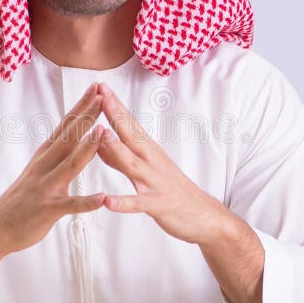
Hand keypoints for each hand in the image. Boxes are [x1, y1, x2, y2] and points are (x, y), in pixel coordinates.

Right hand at [0, 84, 106, 257]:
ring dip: (87, 149)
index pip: (67, 125)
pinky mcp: (48, 209)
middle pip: (69, 136)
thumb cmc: (23, 198)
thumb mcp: (40, 169)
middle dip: (86, 116)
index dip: (82, 106)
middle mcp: (45, 165)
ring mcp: (46, 186)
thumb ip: (58, 153)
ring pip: (70, 165)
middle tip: (102, 96)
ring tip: (103, 133)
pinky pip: (70, 205)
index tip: (96, 87)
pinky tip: (103, 198)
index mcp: (46, 154)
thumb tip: (77, 134)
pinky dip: (86, 202)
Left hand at [96, 83, 233, 248]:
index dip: (115, 105)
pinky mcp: (158, 205)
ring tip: (101, 136)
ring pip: (133, 164)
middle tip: (100, 95)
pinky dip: (123, 202)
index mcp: (148, 152)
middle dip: (115, 115)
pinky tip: (107, 201)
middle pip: (131, 135)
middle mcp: (151, 162)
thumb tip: (99, 140)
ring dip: (116, 149)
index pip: (129, 124)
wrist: (204, 216)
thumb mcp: (144, 169)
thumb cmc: (171, 191)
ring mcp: (155, 182)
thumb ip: (119, 157)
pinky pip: (138, 203)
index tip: (100, 86)